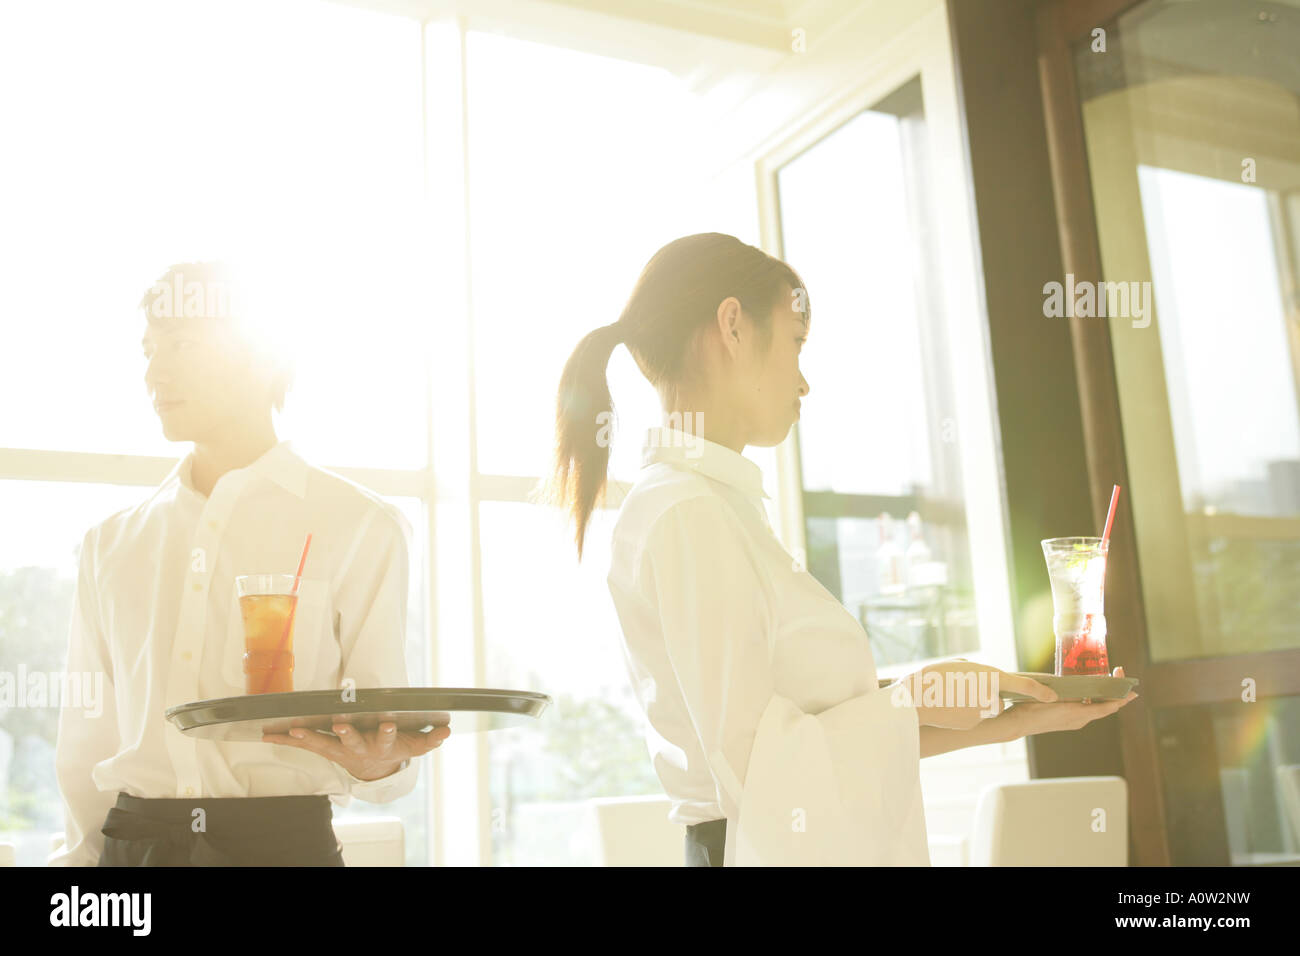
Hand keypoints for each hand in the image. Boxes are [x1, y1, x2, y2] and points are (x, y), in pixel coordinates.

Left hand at [262, 721, 451, 780]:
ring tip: (295, 730)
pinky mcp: (325, 749)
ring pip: (324, 743)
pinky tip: (267, 735)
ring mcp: (340, 749)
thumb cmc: (395, 748)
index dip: (386, 732)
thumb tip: (447, 730)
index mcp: (382, 744)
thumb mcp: (416, 746)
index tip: (386, 723)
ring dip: (309, 737)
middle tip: (341, 725)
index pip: (386, 738)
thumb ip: (431, 739)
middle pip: (353, 740)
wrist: (375, 770)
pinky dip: (287, 739)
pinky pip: (304, 745)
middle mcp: (359, 747)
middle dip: (347, 733)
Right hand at [905, 659, 1058, 729]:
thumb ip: (976, 672)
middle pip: (1000, 699)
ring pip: (986, 709)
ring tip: (951, 696)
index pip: (1025, 685)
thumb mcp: (957, 665)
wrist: (915, 699)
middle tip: (968, 689)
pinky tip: (947, 707)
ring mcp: (982, 713)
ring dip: (975, 704)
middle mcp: (991, 695)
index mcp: (990, 676)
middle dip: (990, 697)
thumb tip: (982, 679)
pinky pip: (974, 718)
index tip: (1054, 697)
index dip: (1042, 692)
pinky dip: (964, 713)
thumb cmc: (933, 677)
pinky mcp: (971, 725)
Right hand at [996, 666, 1137, 737]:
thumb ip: (1071, 691)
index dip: (1121, 698)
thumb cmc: (1031, 710)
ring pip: (1096, 708)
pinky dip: (1093, 700)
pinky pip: (1088, 710)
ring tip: (1109, 682)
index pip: (1108, 707)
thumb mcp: (1052, 696)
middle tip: (1120, 678)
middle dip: (1115, 693)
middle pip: (1105, 707)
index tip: (1132, 691)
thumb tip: (1086, 683)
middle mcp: (1080, 720)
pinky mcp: (1068, 721)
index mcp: (1078, 714)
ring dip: (1104, 696)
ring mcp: (1075, 722)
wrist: (1017, 725)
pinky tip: (1089, 691)